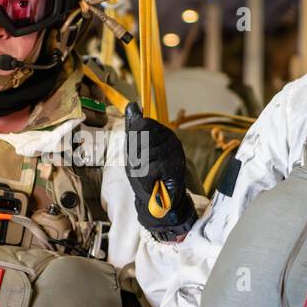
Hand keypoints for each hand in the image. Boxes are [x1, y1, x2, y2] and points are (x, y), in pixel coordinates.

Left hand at [124, 102, 196, 239]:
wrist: (160, 201)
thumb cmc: (147, 173)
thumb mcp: (136, 149)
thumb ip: (134, 128)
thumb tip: (131, 105)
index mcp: (162, 132)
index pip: (140, 125)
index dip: (133, 142)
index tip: (137, 155)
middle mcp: (171, 139)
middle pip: (139, 140)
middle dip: (134, 159)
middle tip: (142, 169)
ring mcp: (174, 153)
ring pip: (141, 157)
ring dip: (139, 172)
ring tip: (149, 177)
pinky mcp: (174, 169)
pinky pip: (147, 171)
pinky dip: (145, 181)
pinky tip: (154, 183)